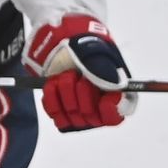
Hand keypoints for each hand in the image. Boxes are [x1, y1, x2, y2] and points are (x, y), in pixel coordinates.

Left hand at [26, 15, 134, 131]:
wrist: (65, 50)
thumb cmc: (87, 53)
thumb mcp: (99, 57)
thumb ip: (106, 73)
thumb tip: (111, 86)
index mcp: (115, 98)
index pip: (113, 117)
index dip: (107, 108)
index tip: (104, 96)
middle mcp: (98, 112)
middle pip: (89, 115)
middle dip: (81, 89)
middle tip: (80, 74)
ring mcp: (79, 115)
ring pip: (70, 113)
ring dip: (65, 88)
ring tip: (67, 74)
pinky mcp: (61, 114)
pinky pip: (54, 112)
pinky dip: (52, 94)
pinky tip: (55, 82)